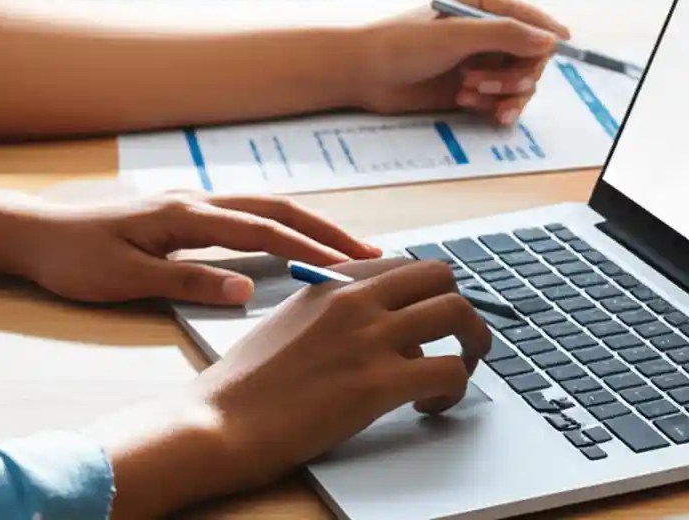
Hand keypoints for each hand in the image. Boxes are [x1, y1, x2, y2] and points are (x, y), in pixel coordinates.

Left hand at [16, 192, 379, 304]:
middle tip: (374, 254)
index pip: (266, 230)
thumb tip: (248, 290)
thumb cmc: (74, 259)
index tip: (352, 266)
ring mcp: (194, 204)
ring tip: (349, 248)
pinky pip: (250, 214)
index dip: (312, 247)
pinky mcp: (188, 213)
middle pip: (280, 208)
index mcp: (187, 216)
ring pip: (267, 207)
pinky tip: (297, 241)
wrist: (33, 233)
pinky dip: (285, 224)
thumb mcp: (126, 280)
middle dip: (329, 230)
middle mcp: (198, 202)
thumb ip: (189, 282)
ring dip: (311, 225)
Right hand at [89, 258, 491, 517]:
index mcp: (332, 285)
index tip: (431, 317)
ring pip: (458, 314)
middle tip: (460, 339)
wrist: (216, 424)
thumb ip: (332, 311)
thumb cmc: (243, 386)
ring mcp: (370, 339)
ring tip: (460, 371)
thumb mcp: (288, 323)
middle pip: (442, 277)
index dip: (427, 293)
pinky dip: (453, 390)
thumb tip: (374, 321)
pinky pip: (449, 371)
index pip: (405, 265)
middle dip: (461, 307)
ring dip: (472, 344)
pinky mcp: (379, 383)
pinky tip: (429, 407)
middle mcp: (356, 301)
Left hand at [355, 0, 569, 124]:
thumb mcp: (457, 36)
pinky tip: (471, 107)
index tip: (564, 47)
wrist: (364, 74)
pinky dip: (494, 108)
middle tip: (487, 86)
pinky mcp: (475, 89)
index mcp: (486, 8)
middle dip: (516, 76)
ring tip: (470, 96)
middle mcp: (489, 35)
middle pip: (533, 58)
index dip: (549, 33)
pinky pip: (504, 102)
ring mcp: (483, 63)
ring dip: (502, 95)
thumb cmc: (403, 44)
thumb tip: (549, 41)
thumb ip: (505, 35)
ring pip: (521, 83)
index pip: (532, 19)